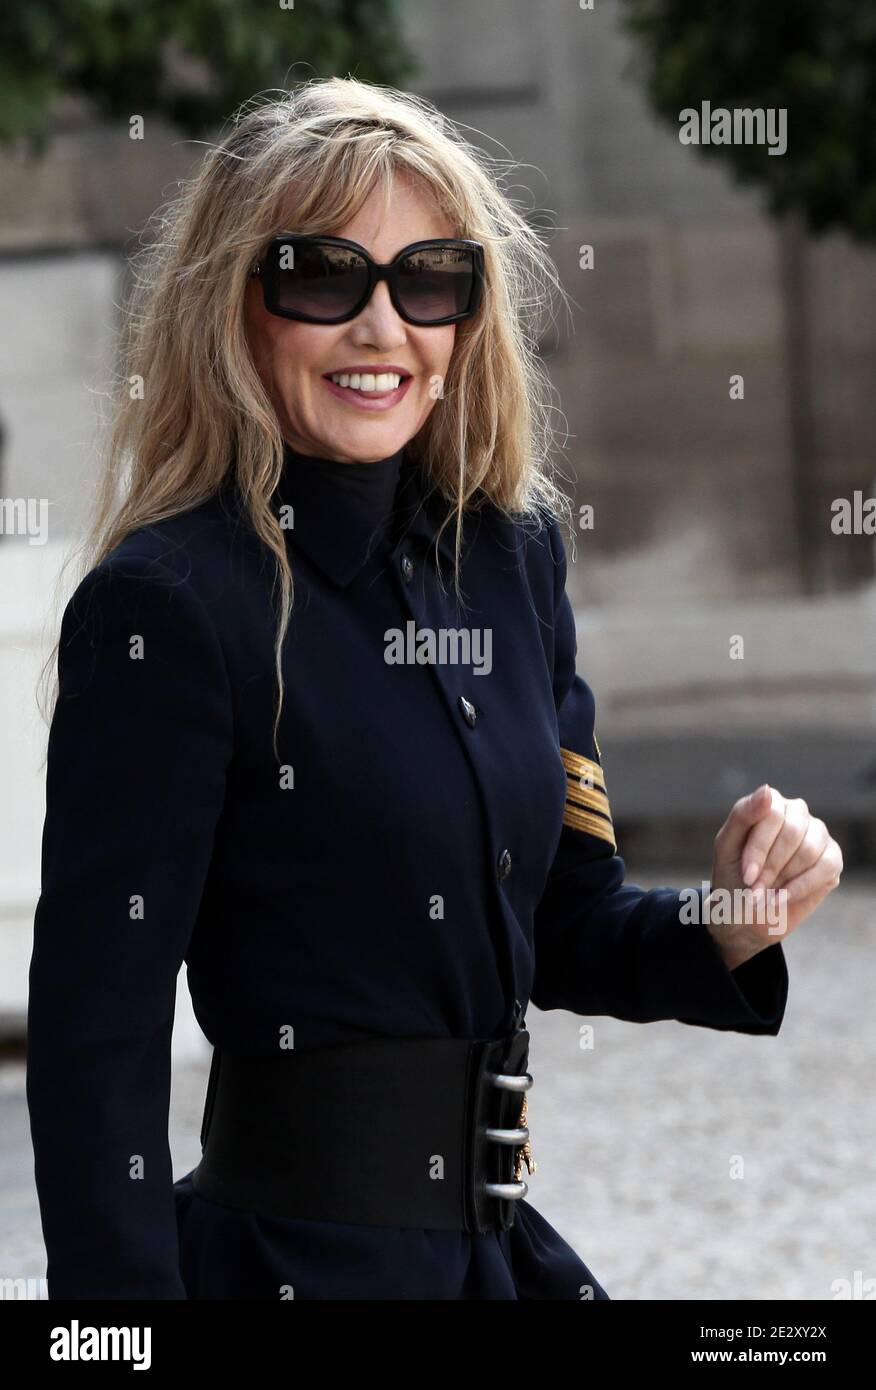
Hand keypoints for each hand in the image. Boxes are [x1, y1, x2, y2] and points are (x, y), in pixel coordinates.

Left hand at [705, 784, 842, 969]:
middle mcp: (797, 813)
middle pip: (793, 831)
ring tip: (766, 895)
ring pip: (810, 850)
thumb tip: (767, 790)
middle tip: (755, 889)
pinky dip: (802, 886)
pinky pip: (828, 867)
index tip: (747, 875)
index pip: (771, 813)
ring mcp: (817, 835)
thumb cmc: (733, 876)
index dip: (759, 847)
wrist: (744, 916)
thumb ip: (743, 815)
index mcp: (770, 804)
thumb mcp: (727, 846)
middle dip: (771, 866)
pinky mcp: (832, 859)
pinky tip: (784, 898)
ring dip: (784, 878)